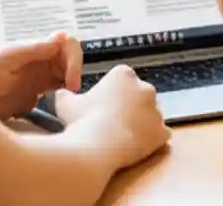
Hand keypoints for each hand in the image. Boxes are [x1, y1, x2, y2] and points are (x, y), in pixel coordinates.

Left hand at [0, 32, 81, 119]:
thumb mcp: (5, 60)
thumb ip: (33, 49)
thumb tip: (63, 36)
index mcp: (33, 49)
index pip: (66, 45)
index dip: (74, 60)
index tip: (71, 82)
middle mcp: (38, 62)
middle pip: (70, 61)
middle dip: (75, 74)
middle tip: (71, 94)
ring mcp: (36, 80)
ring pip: (66, 77)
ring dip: (71, 87)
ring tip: (67, 103)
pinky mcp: (32, 98)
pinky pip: (56, 95)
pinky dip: (63, 100)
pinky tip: (59, 109)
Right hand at [56, 65, 171, 168]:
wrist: (98, 146)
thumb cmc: (83, 120)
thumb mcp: (65, 103)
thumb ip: (65, 95)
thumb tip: (60, 94)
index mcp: (124, 75)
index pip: (121, 78)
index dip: (112, 92)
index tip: (103, 104)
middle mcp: (145, 88)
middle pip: (139, 95)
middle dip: (129, 106)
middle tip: (112, 121)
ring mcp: (157, 111)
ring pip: (151, 115)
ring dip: (141, 123)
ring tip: (122, 137)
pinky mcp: (162, 132)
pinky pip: (160, 134)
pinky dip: (152, 140)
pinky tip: (138, 146)